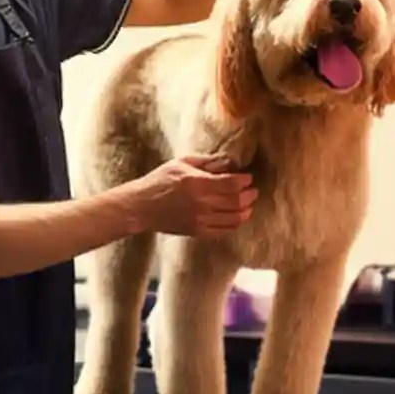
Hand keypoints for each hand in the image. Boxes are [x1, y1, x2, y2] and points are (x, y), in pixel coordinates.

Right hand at [130, 154, 257, 237]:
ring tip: (248, 205)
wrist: (141, 207)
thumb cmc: (159, 181)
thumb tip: (228, 161)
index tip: (248, 178)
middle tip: (253, 191)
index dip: (245, 181)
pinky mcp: (198, 232)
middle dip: (250, 195)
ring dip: (246, 211)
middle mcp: (202, 203)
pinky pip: (224, 231)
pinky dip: (235, 224)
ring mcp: (200, 220)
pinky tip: (236, 217)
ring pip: (234, 219)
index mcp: (198, 183)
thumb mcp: (180, 163)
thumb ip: (206, 162)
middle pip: (237, 201)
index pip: (232, 184)